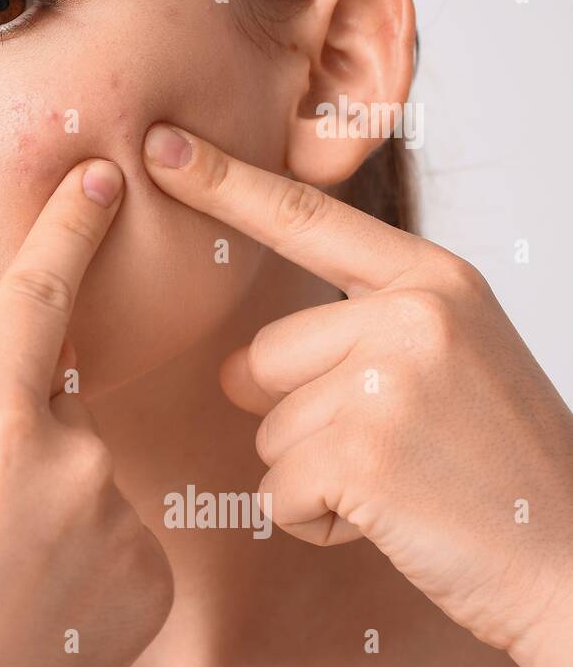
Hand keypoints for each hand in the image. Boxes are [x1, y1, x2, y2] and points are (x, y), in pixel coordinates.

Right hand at [0, 160, 173, 666]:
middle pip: (59, 404)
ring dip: (49, 495)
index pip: (41, 299)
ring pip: (86, 472)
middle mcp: (75, 467)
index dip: (69, 229)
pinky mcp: (152, 583)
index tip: (98, 180)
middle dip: (18, 428)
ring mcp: (121, 529)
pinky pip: (116, 530)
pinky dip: (82, 547)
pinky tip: (37, 592)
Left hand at [143, 122, 572, 666]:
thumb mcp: (449, 360)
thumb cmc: (501, 466)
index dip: (225, 183)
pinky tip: (393, 521)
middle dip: (296, 418)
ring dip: (313, 476)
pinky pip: (275, 493)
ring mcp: (387, 381)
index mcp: (433, 280)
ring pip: (265, 432)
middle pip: (258, 358)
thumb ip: (354, 332)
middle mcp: (410, 314)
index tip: (163, 144)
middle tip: (393, 448)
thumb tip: (231, 368)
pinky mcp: (361, 454)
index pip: (305, 218)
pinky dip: (316, 522)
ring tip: (403, 484)